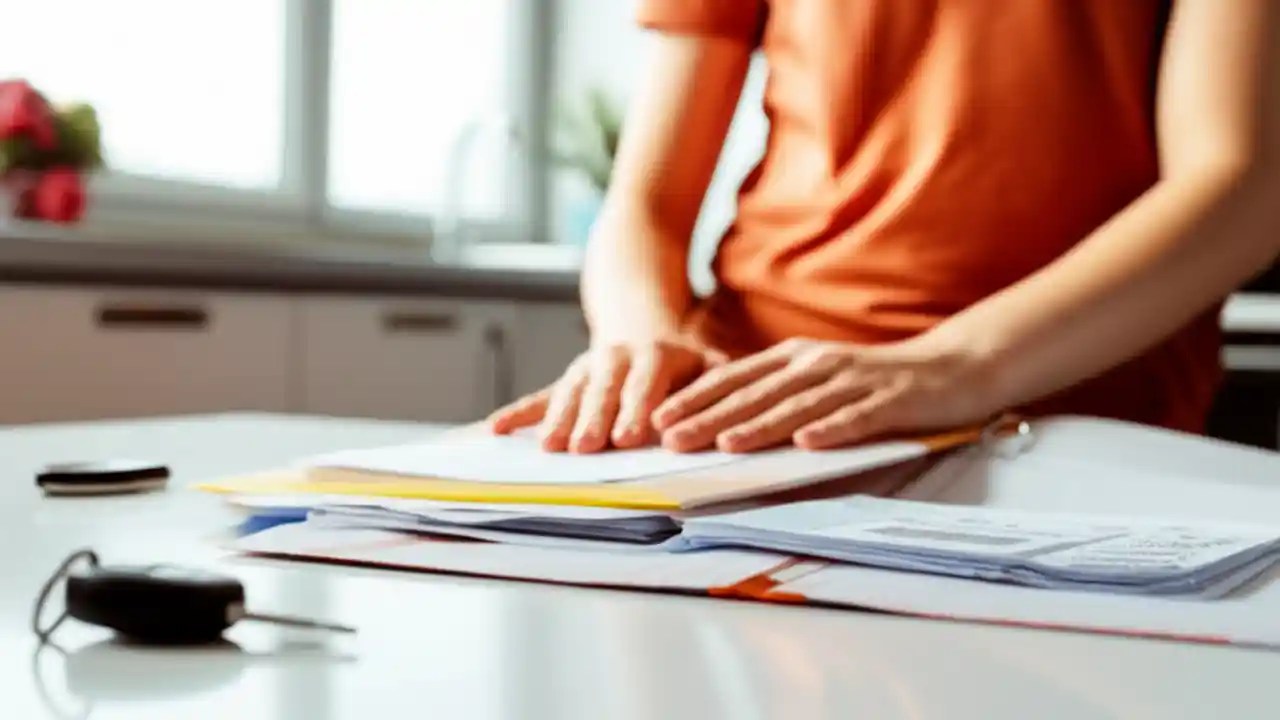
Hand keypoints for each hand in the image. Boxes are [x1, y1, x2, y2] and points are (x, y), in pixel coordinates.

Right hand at [487, 338, 724, 452]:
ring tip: (548, 448)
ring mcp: (589, 368)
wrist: (642, 316)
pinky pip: (541, 395)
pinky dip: (520, 411)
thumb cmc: (685, 358)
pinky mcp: (568, 379)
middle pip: (603, 391)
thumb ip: (718, 387)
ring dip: (558, 420)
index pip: (646, 384)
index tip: (630, 438)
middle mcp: (619, 359)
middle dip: (593, 420)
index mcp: (658, 356)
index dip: (637, 410)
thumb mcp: (710, 363)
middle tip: (584, 449)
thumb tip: (728, 415)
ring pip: (571, 393)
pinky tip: (497, 428)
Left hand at [651, 336, 1000, 452]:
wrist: (950, 367)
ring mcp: (853, 381)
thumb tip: (721, 422)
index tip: (657, 419)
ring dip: (760, 425)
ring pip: (798, 405)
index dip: (695, 398)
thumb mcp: (817, 378)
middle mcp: (817, 364)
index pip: (734, 378)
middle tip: (671, 439)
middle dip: (711, 417)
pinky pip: (857, 418)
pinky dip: (832, 430)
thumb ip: (776, 394)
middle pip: (756, 393)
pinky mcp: (890, 402)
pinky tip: (808, 444)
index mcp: (794, 358)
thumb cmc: (874, 380)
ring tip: (726, 444)